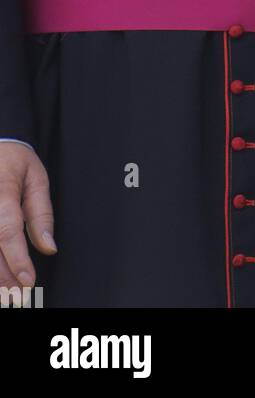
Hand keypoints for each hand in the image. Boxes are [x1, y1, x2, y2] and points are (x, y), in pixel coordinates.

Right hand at [0, 143, 56, 292]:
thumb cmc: (15, 162)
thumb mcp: (36, 178)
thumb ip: (41, 213)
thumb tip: (49, 247)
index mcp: (3, 189)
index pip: (8, 230)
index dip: (17, 259)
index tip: (28, 280)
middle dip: (4, 276)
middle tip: (20, 295)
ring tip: (7, 292)